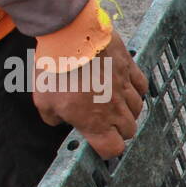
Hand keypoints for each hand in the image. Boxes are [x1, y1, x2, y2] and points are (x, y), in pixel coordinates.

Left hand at [33, 31, 146, 158]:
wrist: (69, 37)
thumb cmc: (55, 70)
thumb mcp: (43, 100)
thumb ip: (53, 117)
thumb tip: (59, 121)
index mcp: (94, 122)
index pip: (113, 149)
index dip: (107, 149)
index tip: (99, 142)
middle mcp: (115, 109)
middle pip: (129, 130)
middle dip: (118, 129)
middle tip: (104, 120)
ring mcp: (125, 89)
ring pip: (138, 109)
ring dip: (128, 110)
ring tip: (114, 102)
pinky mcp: (130, 69)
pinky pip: (142, 86)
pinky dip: (136, 89)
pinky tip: (125, 86)